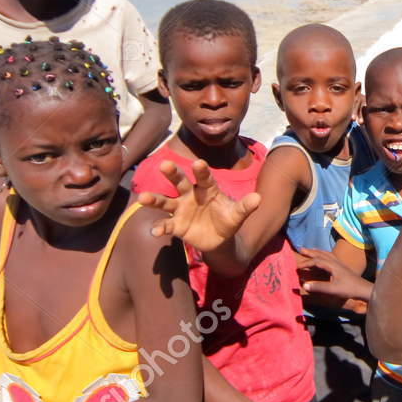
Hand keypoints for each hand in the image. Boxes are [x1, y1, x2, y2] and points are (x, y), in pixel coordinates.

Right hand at [139, 159, 259, 251]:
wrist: (220, 239)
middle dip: (172, 174)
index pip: (204, 177)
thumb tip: (258, 199)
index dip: (201, 170)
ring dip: (154, 199)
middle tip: (164, 164)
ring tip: (143, 197)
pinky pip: (167, 225)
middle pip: (180, 182)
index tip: (198, 163)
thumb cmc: (228, 220)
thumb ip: (245, 207)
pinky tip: (155, 231)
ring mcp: (181, 209)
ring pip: (166, 202)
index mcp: (207, 189)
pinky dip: (160, 227)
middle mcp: (191, 195)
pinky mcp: (177, 225)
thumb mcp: (238, 215)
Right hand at [296, 248, 371, 303]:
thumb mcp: (332, 289)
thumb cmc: (349, 289)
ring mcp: (340, 264)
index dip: (306, 263)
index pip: (317, 261)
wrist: (364, 289)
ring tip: (311, 250)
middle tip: (301, 249)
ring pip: (327, 254)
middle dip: (311, 252)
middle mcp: (336, 262)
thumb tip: (304, 285)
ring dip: (318, 252)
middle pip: (322, 254)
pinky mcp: (343, 268)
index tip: (297, 267)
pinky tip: (324, 258)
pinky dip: (325, 255)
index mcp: (333, 265)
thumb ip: (318, 287)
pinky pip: (331, 257)